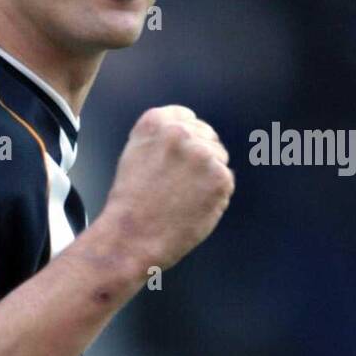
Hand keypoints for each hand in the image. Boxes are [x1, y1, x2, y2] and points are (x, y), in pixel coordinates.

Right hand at [100, 105, 234, 271]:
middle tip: (177, 187)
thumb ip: (161, 140)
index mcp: (154, 123)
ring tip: (180, 199)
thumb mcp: (135, 156)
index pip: (186, 117)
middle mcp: (179, 132)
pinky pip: (226, 182)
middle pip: (207, 136)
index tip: (179, 158)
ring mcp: (202, 154)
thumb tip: (193, 136)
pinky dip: (214, 198)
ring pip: (219, 158)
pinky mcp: (220, 177)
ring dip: (207, 177)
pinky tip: (191, 208)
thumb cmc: (130, 205)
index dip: (186, 139)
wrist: (131, 238)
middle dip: (198, 159)